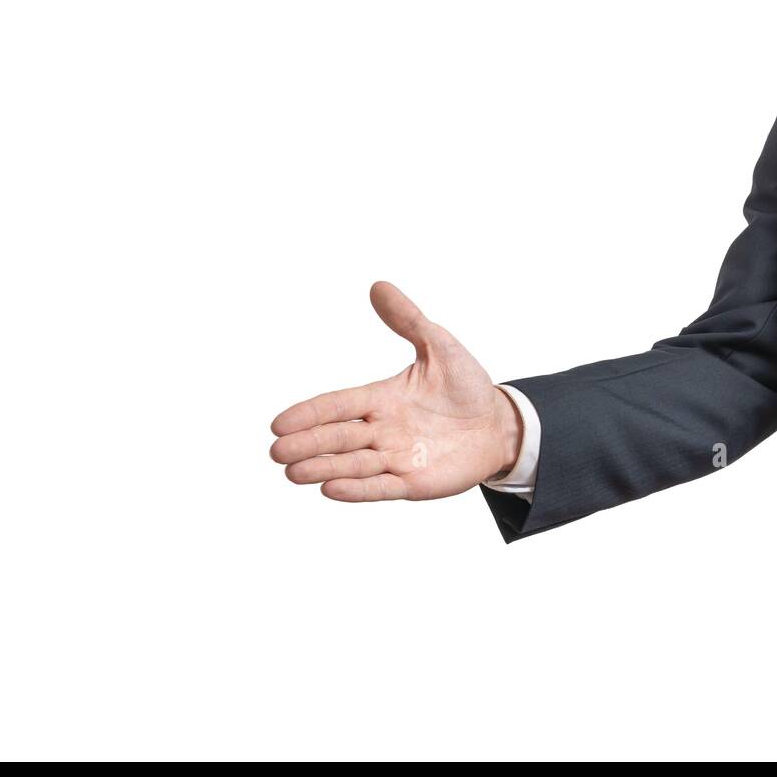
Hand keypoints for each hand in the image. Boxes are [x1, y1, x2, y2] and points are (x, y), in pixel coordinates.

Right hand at [270, 281, 521, 501]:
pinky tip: (330, 489)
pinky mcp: (414, 482)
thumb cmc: (467, 386)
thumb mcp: (440, 346)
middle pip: (337, 437)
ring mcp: (396, 458)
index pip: (337, 405)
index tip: (279, 423)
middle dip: (308, 444)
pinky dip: (357, 489)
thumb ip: (409, 320)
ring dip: (323, 468)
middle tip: (276, 452)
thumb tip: (378, 286)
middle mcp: (382, 430)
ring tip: (293, 473)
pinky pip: (381, 486)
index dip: (309, 413)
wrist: (500, 424)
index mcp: (382, 399)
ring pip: (352, 464)